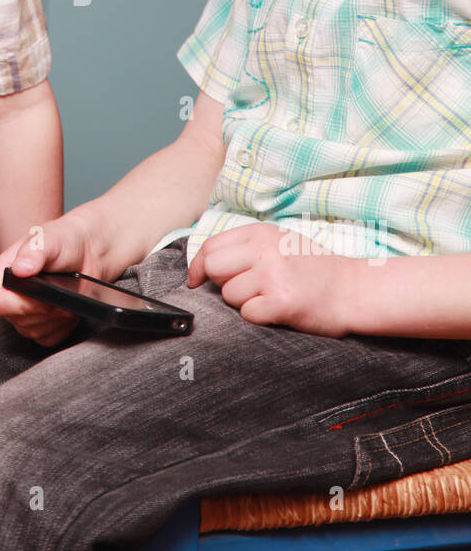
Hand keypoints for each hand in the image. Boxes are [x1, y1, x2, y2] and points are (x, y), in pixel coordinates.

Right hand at [0, 210, 110, 347]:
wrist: (87, 252)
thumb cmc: (65, 240)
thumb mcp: (50, 239)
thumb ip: (34, 251)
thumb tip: (20, 268)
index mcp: (1, 273)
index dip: (21, 305)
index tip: (43, 298)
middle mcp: (9, 294)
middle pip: (17, 320)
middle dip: (44, 311)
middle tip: (61, 293)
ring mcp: (23, 312)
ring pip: (32, 332)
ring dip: (55, 318)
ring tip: (65, 298)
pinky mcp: (41, 324)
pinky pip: (47, 338)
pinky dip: (62, 327)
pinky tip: (69, 309)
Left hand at [186, 222, 354, 336]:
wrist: (354, 289)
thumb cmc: (314, 269)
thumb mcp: (279, 243)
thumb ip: (245, 247)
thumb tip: (204, 264)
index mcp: (261, 232)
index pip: (210, 246)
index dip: (197, 266)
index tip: (195, 280)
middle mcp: (264, 250)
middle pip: (213, 269)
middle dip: (223, 284)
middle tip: (249, 289)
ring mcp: (273, 275)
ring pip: (230, 295)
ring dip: (245, 303)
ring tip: (271, 297)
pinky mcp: (281, 302)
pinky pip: (248, 314)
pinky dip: (260, 318)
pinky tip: (278, 311)